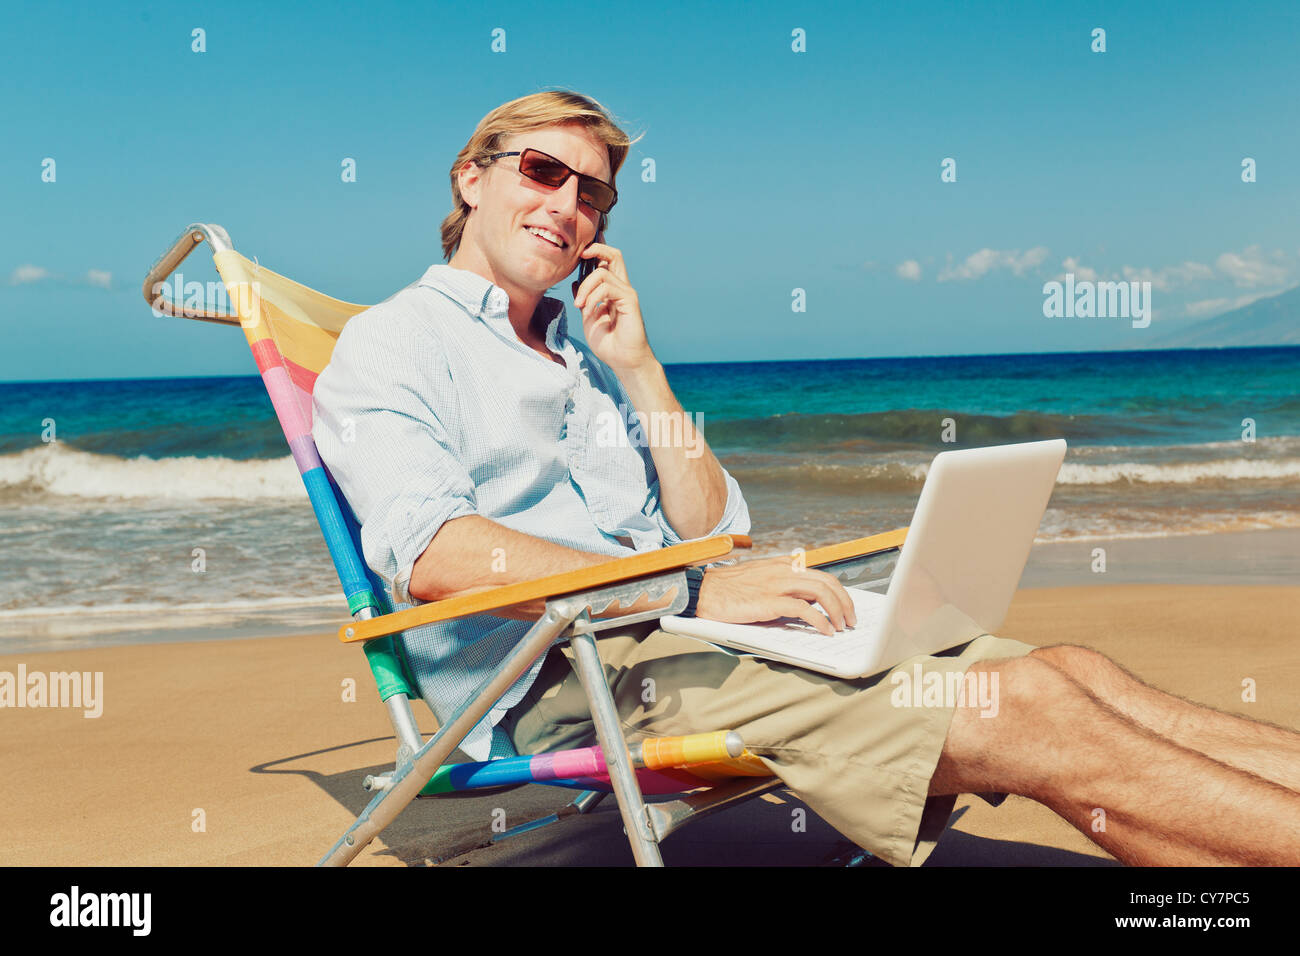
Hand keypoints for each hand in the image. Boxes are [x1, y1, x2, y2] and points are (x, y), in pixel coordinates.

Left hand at [571, 241, 653, 371]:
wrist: (623, 360)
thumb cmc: (608, 342)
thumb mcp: (588, 317)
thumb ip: (584, 299)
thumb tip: (574, 282)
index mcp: (611, 290)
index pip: (606, 261)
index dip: (595, 250)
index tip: (580, 252)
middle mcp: (621, 288)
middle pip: (614, 254)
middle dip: (596, 248)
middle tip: (581, 254)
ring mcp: (626, 293)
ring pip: (603, 271)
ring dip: (585, 287)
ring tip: (579, 305)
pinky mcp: (630, 300)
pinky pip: (607, 287)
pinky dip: (592, 298)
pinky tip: (588, 312)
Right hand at [695, 556, 857, 636]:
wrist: (703, 590)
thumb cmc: (728, 590)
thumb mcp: (760, 581)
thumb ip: (782, 587)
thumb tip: (806, 605)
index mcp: (783, 566)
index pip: (821, 575)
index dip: (839, 592)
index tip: (845, 609)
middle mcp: (784, 571)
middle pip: (828, 581)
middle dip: (845, 602)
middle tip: (851, 621)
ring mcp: (777, 584)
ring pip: (822, 592)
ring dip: (838, 611)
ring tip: (842, 627)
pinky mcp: (769, 600)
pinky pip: (804, 609)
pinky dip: (820, 621)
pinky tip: (825, 631)